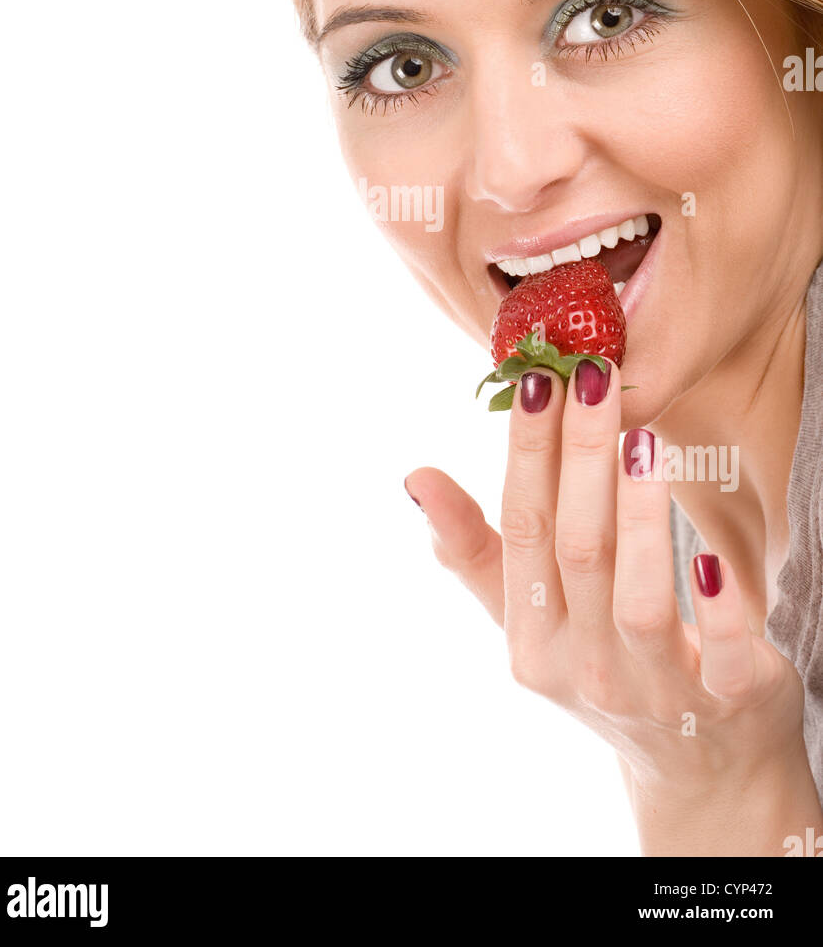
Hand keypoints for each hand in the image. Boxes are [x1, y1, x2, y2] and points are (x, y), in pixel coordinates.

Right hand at [405, 358, 817, 847]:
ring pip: (636, 599)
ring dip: (639, 516)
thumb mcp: (531, 617)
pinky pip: (719, 657)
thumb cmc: (605, 662)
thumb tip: (414, 477)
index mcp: (530, 639)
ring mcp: (652, 692)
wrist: (698, 763)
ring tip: (642, 439)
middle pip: (576, 551)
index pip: (521, 531)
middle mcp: (582, 668)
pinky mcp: (726, 703)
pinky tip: (713, 560)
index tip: (535, 381)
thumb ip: (476, 549)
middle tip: (593, 377)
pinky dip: (716, 611)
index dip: (525, 454)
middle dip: (580, 457)